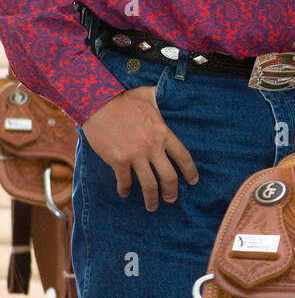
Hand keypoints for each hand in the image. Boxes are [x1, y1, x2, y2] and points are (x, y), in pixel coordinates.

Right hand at [82, 85, 198, 210]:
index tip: (193, 182)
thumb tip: (168, 91)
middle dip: (172, 192)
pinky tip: (125, 193)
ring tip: (152, 206)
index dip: (190, 172)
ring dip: (152, 199)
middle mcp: (153, 147)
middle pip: (169, 177)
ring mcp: (136, 156)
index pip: (183, 157)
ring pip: (149, 185)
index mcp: (163, 133)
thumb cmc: (123, 100)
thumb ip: (160, 99)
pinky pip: (125, 182)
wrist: (98, 104)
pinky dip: (125, 190)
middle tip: (171, 199)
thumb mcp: (148, 96)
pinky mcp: (118, 161)